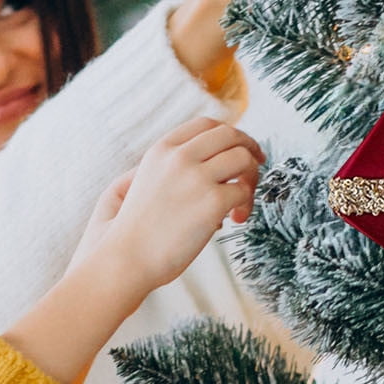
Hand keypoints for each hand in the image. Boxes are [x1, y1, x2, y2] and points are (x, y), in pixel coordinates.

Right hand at [1, 120, 262, 383]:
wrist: (126, 258)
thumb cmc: (136, 231)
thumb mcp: (145, 182)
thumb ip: (172, 168)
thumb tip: (212, 166)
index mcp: (161, 149)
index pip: (206, 124)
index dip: (230, 135)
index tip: (240, 149)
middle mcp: (179, 157)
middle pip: (230, 135)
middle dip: (250, 149)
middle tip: (256, 168)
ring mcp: (196, 177)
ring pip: (244, 159)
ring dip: (252, 178)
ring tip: (242, 203)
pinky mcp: (212, 201)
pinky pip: (244, 192)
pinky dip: (247, 206)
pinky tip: (236, 221)